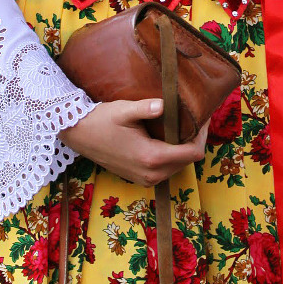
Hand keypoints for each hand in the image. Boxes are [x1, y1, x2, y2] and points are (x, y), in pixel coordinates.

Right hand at [59, 98, 207, 184]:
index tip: (203, 117)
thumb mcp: (124, 110)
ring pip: (178, 167)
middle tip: (196, 118)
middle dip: (195, 140)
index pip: (192, 153)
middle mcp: (151, 174)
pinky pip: (166, 170)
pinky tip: (169, 138)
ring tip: (184, 126)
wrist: (78, 135)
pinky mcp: (139, 179)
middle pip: (188, 161)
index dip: (202, 135)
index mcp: (151, 158)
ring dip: (184, 149)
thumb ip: (145, 108)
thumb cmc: (101, 120)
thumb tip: (164, 104)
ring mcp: (145, 179)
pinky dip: (172, 156)